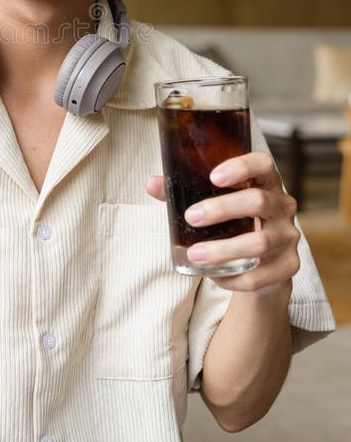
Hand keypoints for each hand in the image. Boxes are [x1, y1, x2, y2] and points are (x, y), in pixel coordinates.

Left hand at [145, 151, 299, 290]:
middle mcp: (283, 206)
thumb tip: (151, 183)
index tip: (214, 177)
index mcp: (266, 183)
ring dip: (223, 250)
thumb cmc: (235, 223)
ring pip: (259, 243)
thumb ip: (183, 192)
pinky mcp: (289, 267)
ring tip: (194, 254)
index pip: (263, 164)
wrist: (264, 265)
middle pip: (258, 201)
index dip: (242, 166)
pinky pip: (260, 275)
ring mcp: (288, 237)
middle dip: (221, 209)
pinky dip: (234, 278)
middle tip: (191, 217)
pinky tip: (214, 275)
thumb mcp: (213, 204)